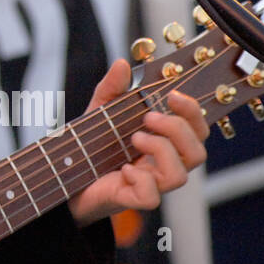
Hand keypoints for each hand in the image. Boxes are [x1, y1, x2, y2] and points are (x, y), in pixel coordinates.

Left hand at [66, 59, 208, 227]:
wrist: (65, 174)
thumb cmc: (91, 143)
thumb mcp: (100, 110)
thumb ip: (111, 88)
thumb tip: (123, 64)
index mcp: (163, 142)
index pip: (197, 130)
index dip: (193, 112)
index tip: (172, 95)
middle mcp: (162, 164)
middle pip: (197, 153)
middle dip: (177, 129)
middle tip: (148, 117)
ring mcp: (150, 184)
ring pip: (180, 176)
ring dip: (161, 151)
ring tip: (134, 138)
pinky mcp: (132, 199)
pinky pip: (152, 198)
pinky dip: (141, 180)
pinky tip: (124, 169)